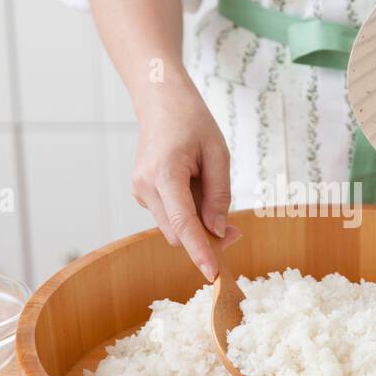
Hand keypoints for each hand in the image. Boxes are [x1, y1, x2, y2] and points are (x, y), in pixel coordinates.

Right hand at [131, 73, 239, 281]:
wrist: (160, 101)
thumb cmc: (192, 121)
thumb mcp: (218, 154)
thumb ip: (219, 195)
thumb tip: (218, 232)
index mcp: (164, 173)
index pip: (184, 224)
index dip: (200, 252)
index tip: (213, 275)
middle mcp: (145, 187)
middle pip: (178, 233)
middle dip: (205, 239)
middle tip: (235, 231)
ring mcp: (139, 191)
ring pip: (173, 227)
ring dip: (196, 223)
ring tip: (207, 187)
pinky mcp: (141, 193)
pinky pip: (169, 215)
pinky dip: (186, 213)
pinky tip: (193, 186)